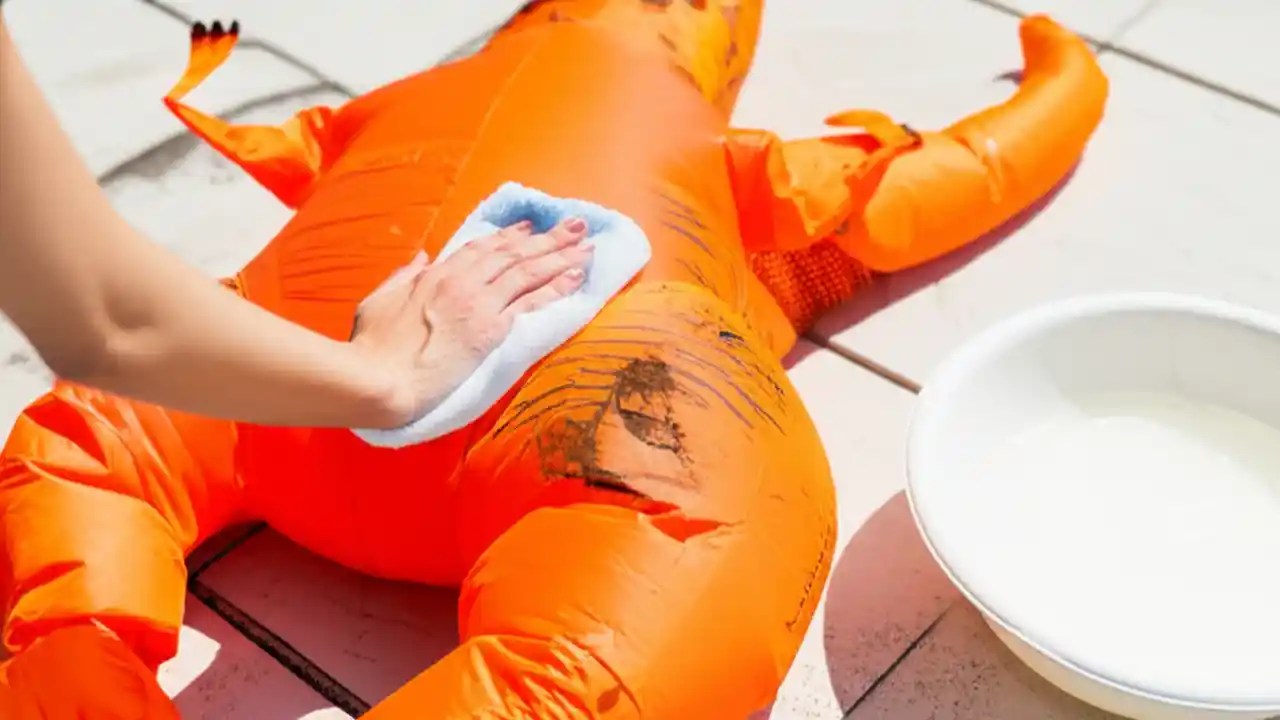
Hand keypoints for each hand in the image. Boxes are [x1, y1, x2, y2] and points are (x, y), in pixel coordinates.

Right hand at [349, 217, 592, 427]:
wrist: (380, 379)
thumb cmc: (371, 348)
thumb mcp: (378, 301)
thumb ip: (402, 277)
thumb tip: (420, 258)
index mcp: (434, 276)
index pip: (480, 249)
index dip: (508, 237)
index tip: (529, 228)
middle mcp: (461, 284)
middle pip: (512, 254)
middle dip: (546, 238)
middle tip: (574, 225)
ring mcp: (479, 305)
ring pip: (528, 272)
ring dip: (561, 256)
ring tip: (586, 244)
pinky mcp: (492, 331)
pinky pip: (532, 304)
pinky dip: (557, 287)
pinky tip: (577, 276)